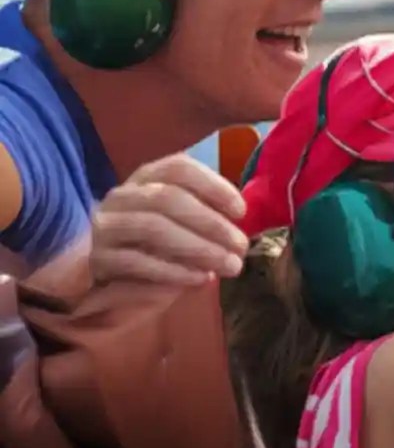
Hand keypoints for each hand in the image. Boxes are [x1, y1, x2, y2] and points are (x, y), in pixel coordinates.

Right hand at [89, 154, 249, 285]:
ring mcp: (106, 226)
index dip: (214, 186)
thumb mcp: (179, 220)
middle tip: (240, 247)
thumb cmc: (154, 241)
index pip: (179, 168)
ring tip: (227, 266)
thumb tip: (241, 225)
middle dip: (212, 224)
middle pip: (168, 198)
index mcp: (147, 177)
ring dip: (198, 248)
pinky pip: (136, 261)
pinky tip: (200, 279)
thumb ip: (205, 214)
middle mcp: (123, 195)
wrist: (103, 269)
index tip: (241, 212)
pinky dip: (173, 271)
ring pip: (154, 228)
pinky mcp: (97, 258)